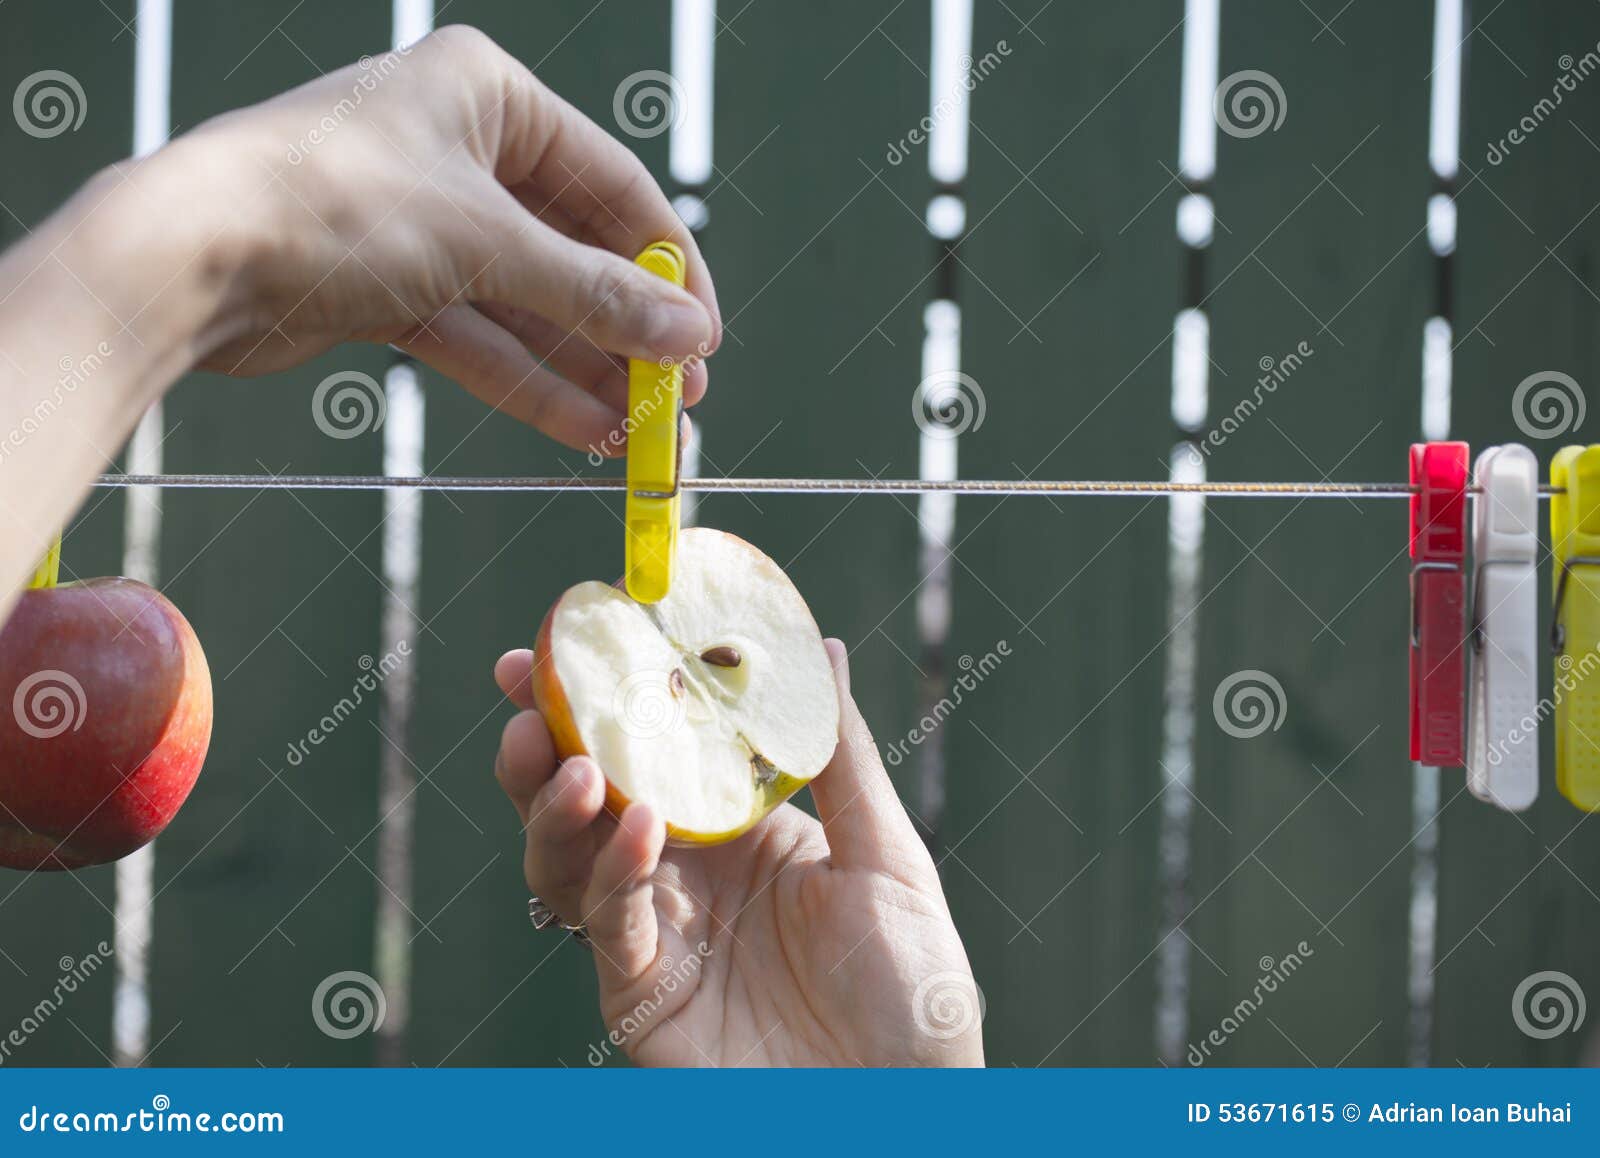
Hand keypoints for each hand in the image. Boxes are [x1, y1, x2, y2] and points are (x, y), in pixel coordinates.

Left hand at [161, 24, 719, 452]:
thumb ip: (595, 294)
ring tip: (641, 432)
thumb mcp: (489, 244)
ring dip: (582, 368)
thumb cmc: (337, 206)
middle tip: (677, 398)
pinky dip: (525, 381)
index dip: (667, 266)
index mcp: (488, 95)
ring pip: (526, 304)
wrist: (189, 258)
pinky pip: (478, 335)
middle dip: (624, 331)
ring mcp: (421, 220)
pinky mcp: (387, 284)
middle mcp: (458, 148)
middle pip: (570, 250)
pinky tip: (581, 429)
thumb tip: (690, 337)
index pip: (613, 184)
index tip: (705, 337)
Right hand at [492, 639, 984, 1066]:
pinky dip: (610, 872)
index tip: (579, 633)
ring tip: (574, 763)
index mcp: (742, 831)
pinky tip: (636, 826)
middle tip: (529, 686)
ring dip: (559, 805)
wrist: (909, 1111)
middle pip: (592, 795)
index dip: (615, 694)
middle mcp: (688, 874)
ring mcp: (658, 934)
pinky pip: (609, 923)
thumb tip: (818, 643)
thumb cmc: (914, 991)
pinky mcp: (642, 996)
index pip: (660, 748)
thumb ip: (839, 754)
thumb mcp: (886, 854)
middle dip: (551, 738)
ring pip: (570, 858)